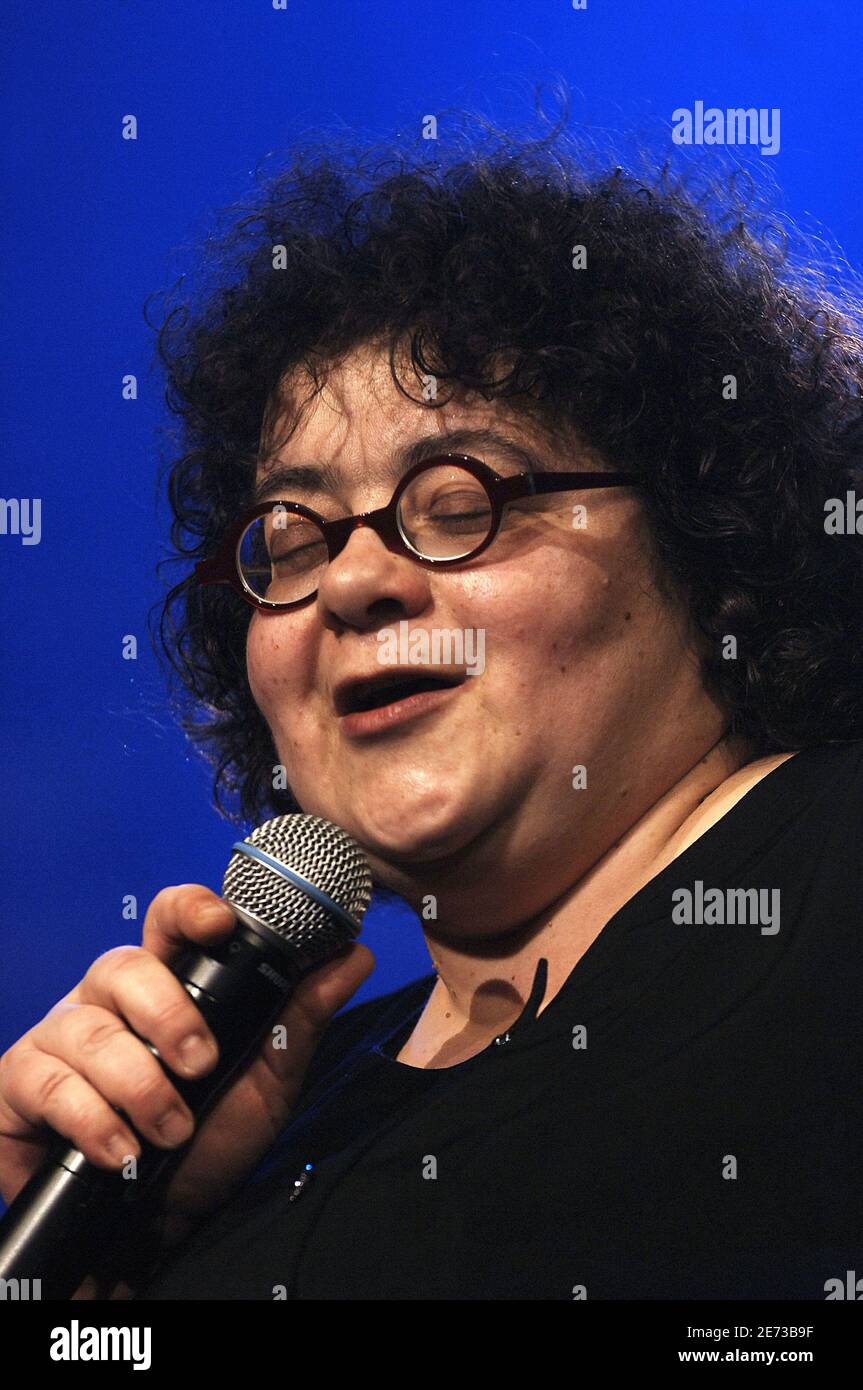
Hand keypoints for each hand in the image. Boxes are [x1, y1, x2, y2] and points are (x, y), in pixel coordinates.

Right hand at [0, 884, 374, 1279]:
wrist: (154, 1228)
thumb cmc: (207, 1143)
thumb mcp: (265, 1082)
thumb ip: (301, 1019)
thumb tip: (354, 955)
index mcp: (166, 985)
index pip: (169, 921)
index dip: (189, 909)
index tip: (220, 922)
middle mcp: (108, 1001)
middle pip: (122, 964)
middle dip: (167, 1012)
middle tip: (202, 1065)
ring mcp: (60, 1038)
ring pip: (87, 1028)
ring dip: (138, 1083)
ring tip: (171, 1130)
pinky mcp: (21, 1085)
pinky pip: (46, 1081)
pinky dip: (92, 1119)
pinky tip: (122, 1152)